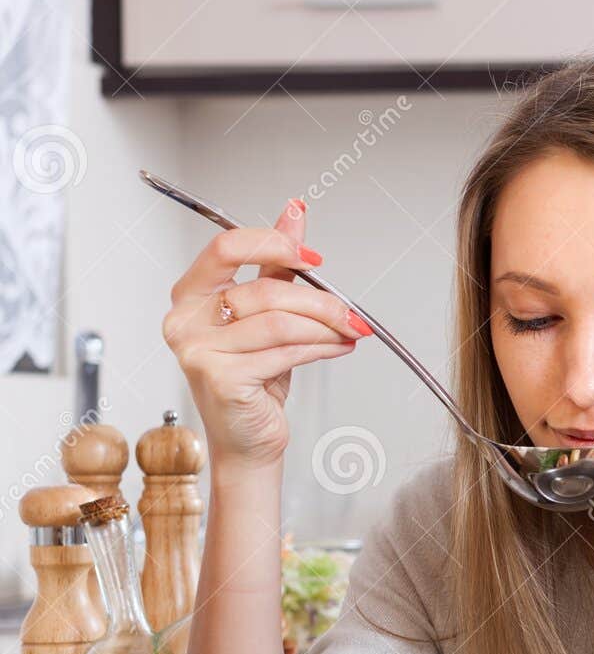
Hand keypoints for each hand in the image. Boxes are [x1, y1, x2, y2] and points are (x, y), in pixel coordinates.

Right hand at [160, 199, 368, 469]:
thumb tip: (294, 212)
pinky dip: (321, 348)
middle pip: (262, 291)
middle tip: (350, 312)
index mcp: (189, 295)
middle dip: (318, 300)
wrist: (248, 440)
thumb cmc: (254, 380)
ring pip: (278, 322)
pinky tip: (339, 348)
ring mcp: (197, 351)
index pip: (226, 247)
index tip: (313, 259)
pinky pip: (284, 352)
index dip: (274, 245)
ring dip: (325, 327)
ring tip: (348, 333)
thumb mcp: (265, 315)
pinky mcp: (222, 378)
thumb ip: (275, 265)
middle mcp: (184, 320)